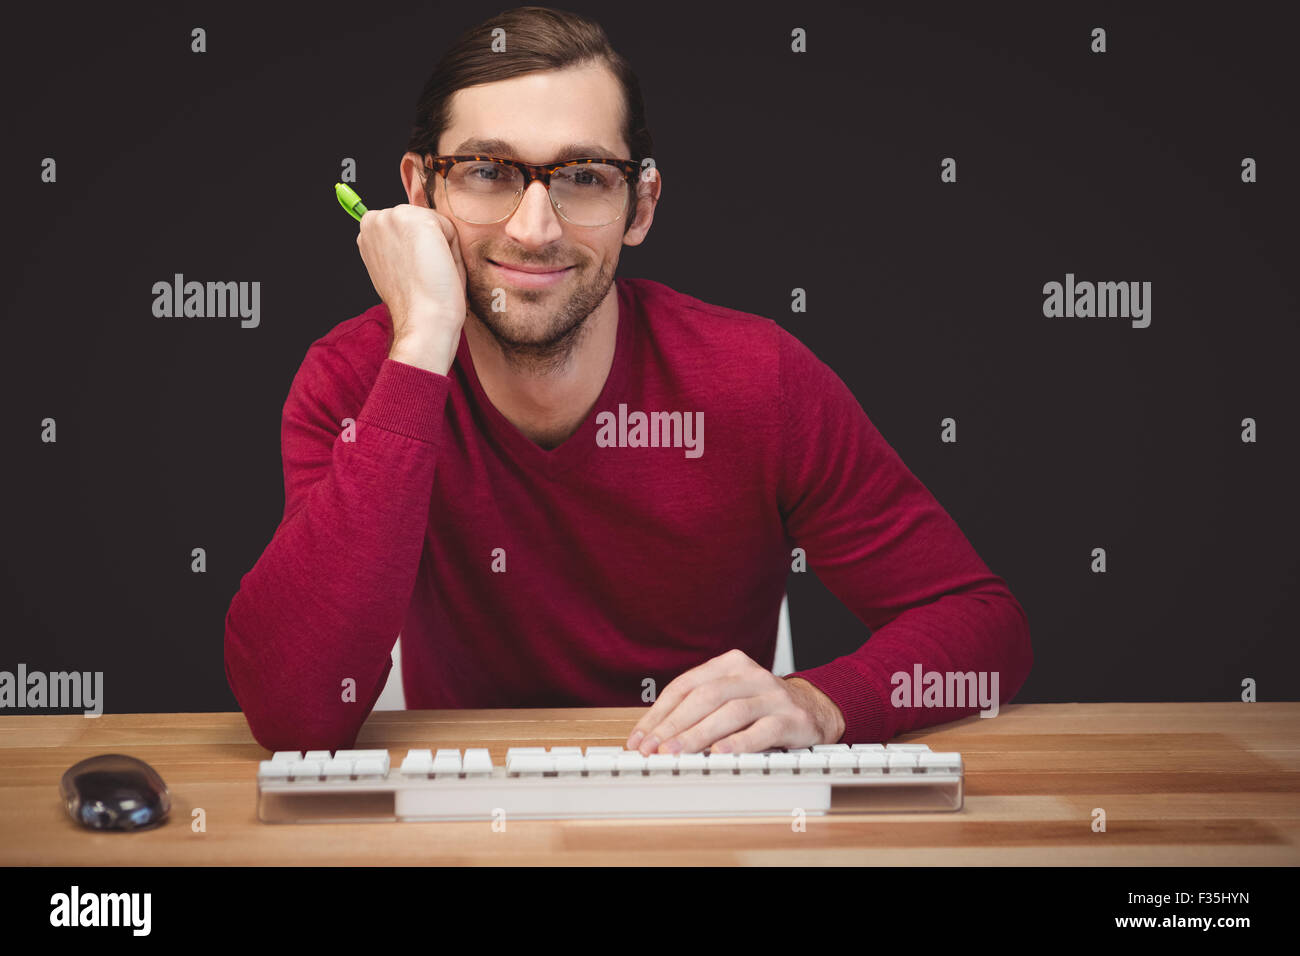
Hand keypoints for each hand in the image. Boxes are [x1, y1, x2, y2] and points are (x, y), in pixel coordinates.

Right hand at [356, 203, 467, 373]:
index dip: (419, 252)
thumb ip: (400, 245)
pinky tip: (437, 269)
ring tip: (430, 274)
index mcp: (368, 232)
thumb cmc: (416, 302)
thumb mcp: (398, 267)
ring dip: (443, 249)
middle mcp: (375, 220)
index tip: (413, 275)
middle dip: (431, 247)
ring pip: (438, 224)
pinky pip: (451, 228)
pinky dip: (453, 252)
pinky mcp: (416, 218)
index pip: (409, 227)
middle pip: (423, 221)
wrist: (423, 320)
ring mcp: (393, 216)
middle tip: (424, 276)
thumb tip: (417, 236)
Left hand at [625, 649, 845, 754]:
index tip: (640, 738)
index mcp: (729, 664)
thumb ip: (698, 708)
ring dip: (698, 735)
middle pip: (704, 697)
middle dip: (673, 725)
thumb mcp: (730, 696)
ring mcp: (772, 695)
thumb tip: (653, 737)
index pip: (685, 686)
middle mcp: (750, 675)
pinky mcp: (791, 718)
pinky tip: (718, 754)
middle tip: (652, 749)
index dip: (658, 713)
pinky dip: (738, 742)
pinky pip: (761, 730)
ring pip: (729, 713)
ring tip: (675, 753)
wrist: (815, 707)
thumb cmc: (761, 706)